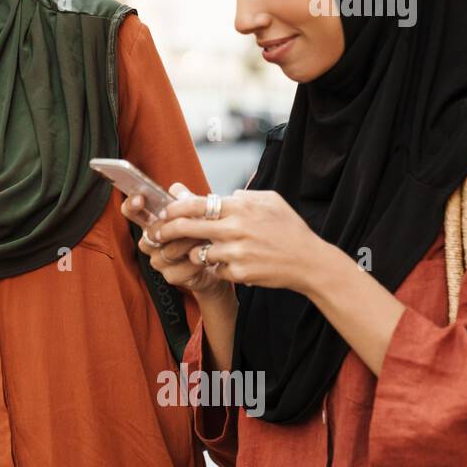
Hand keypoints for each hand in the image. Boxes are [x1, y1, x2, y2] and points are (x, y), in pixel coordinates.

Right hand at [123, 182, 227, 297]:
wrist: (216, 262)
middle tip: (193, 220)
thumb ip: (185, 200)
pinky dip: (196, 260)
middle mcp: (150, 242)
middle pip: (152, 232)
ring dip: (189, 243)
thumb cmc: (201, 235)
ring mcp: (158, 260)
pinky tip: (205, 256)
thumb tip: (176, 190)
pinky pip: (181, 267)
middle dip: (174, 226)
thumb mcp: (196, 213)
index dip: (132, 205)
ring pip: (169, 250)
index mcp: (152, 223)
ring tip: (206, 236)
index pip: (132, 212)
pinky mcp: (170, 276)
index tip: (140, 199)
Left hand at [151, 188, 324, 291]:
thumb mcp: (269, 201)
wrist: (309, 262)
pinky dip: (217, 267)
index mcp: (240, 207)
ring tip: (200, 251)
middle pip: (187, 227)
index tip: (165, 211)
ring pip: (198, 252)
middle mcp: (235, 228)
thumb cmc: (289, 229)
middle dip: (165, 231)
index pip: (195, 204)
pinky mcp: (239, 272)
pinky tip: (230, 264)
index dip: (174, 208)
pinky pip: (215, 269)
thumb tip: (219, 194)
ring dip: (194, 252)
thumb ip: (241, 196)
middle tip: (156, 234)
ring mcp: (236, 252)